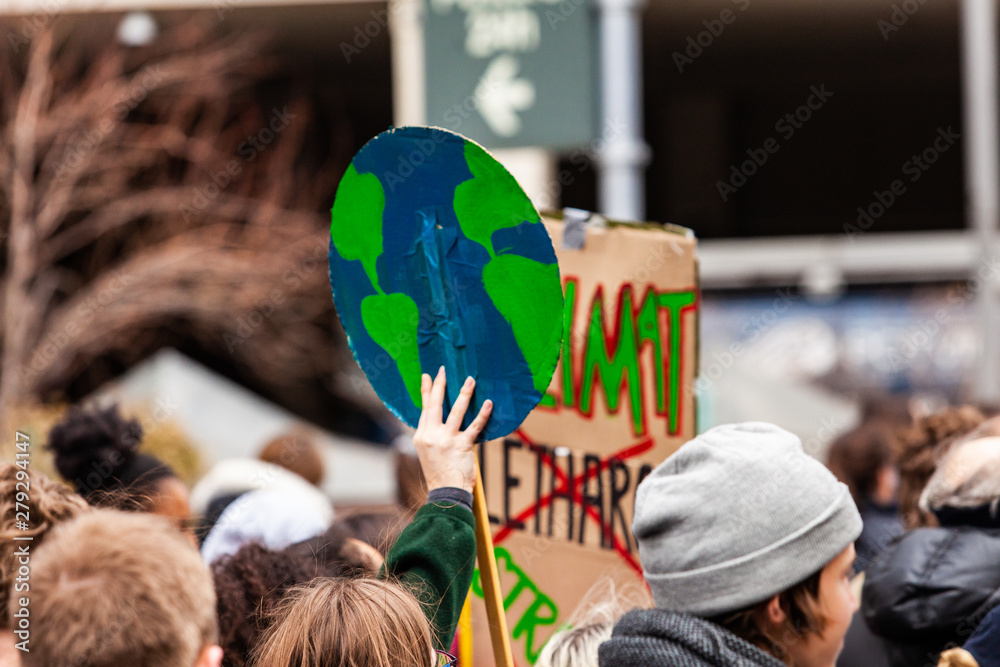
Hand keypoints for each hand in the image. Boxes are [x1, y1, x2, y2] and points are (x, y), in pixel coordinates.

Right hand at [413, 367, 492, 493]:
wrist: (446, 493)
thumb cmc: (440, 473)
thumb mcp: (427, 452)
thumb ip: (430, 435)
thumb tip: (436, 419)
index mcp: (421, 435)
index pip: (424, 408)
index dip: (426, 391)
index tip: (428, 376)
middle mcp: (431, 435)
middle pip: (435, 405)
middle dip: (440, 385)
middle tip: (444, 370)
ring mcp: (446, 440)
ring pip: (456, 411)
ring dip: (463, 393)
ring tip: (470, 380)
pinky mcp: (462, 446)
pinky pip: (474, 426)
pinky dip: (482, 414)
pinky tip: (488, 403)